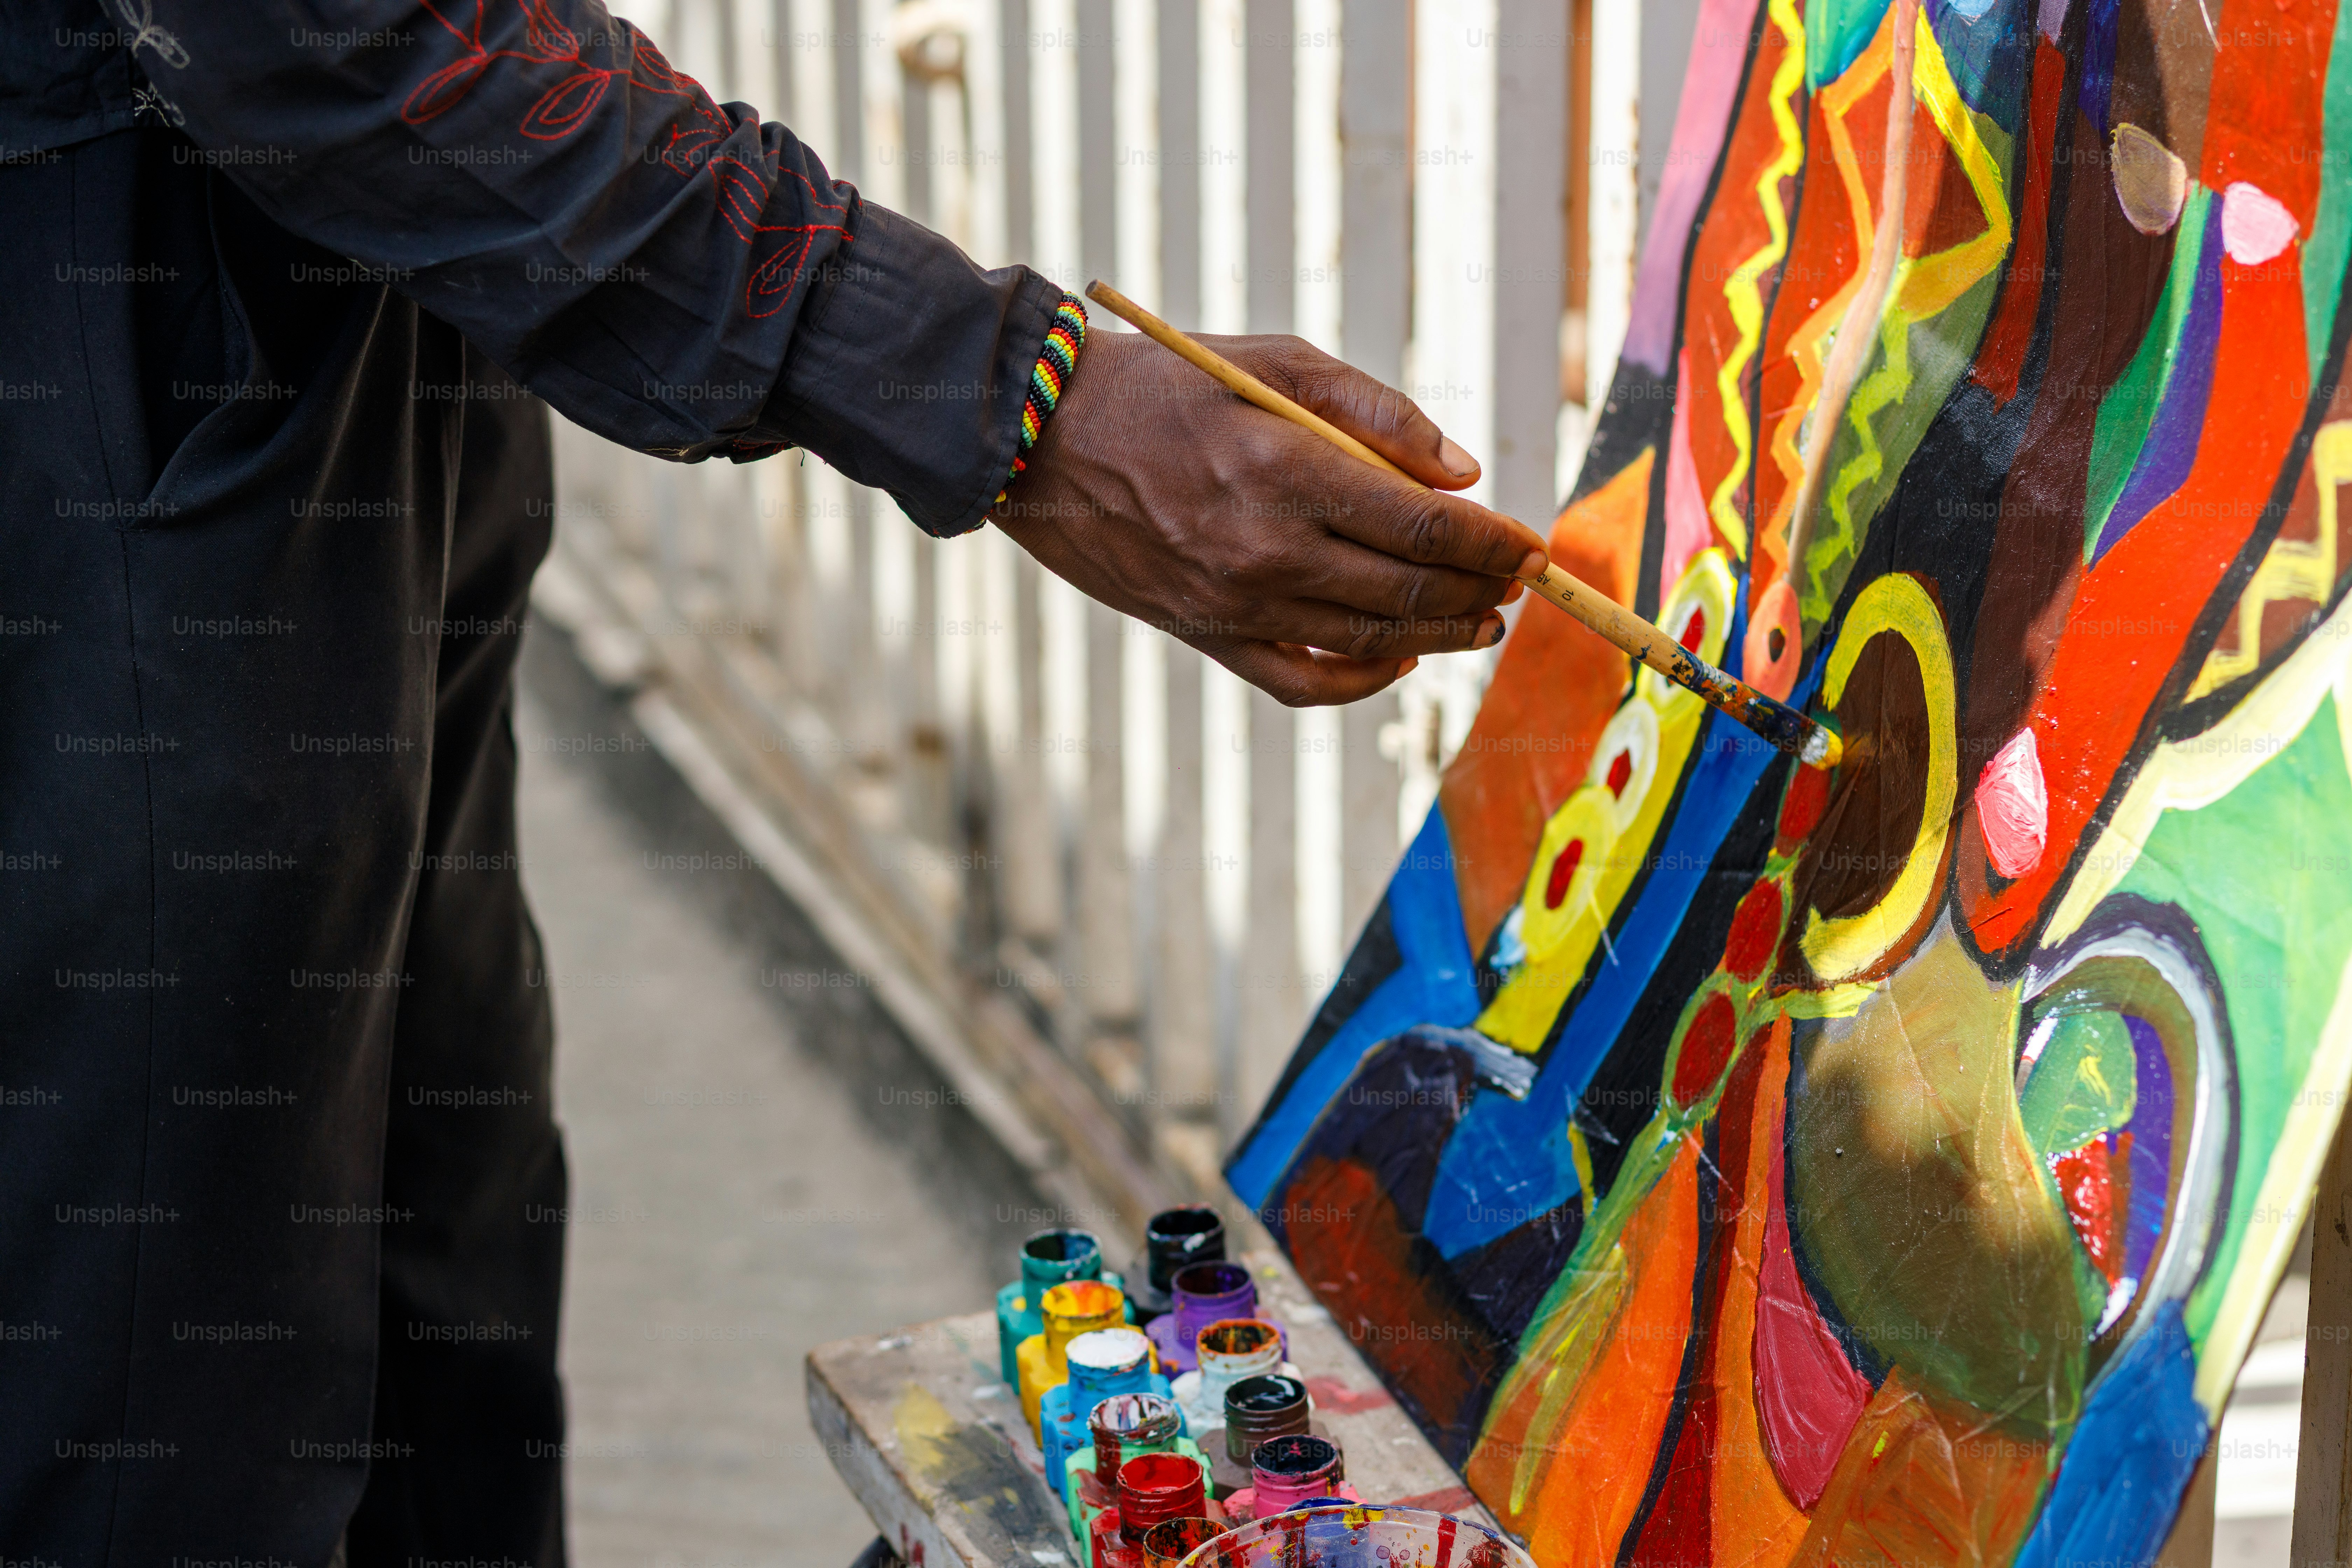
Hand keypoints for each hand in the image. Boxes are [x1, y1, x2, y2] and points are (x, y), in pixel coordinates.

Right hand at [991, 330, 1549, 705]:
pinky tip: (1400, 656)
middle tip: (1518, 580)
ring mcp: (1235, 603)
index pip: (1422, 522)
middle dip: (1479, 587)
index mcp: (1284, 470)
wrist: (1046, 441)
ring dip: (1442, 633)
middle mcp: (1264, 548)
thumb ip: (1376, 414)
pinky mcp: (1208, 636)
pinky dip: (1365, 678)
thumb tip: (1462, 474)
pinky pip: (1306, 680)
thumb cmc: (1169, 385)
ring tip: (1483, 619)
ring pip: (1371, 639)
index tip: (1530, 544)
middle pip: (1408, 588)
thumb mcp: (1275, 363)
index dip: (1491, 541)